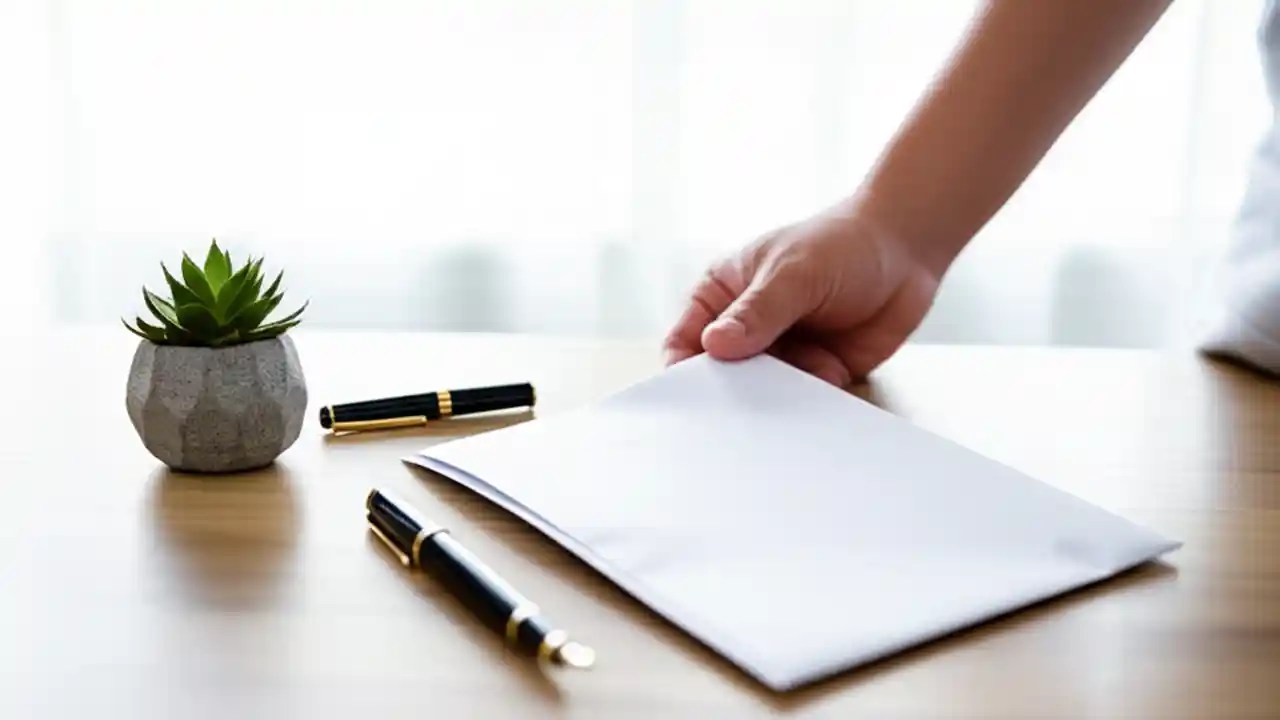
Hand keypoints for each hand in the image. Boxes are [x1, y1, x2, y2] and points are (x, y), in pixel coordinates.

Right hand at [662, 199, 944, 385]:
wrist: (906, 250)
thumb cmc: (839, 244)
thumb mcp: (794, 272)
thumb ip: (758, 311)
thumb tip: (715, 345)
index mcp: (722, 296)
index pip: (686, 339)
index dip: (683, 370)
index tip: (693, 396)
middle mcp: (746, 329)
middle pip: (721, 376)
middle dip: (729, 395)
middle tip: (736, 418)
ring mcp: (781, 353)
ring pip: (763, 394)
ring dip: (775, 402)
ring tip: (788, 401)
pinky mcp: (817, 373)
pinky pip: (804, 402)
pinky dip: (811, 404)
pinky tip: (822, 392)